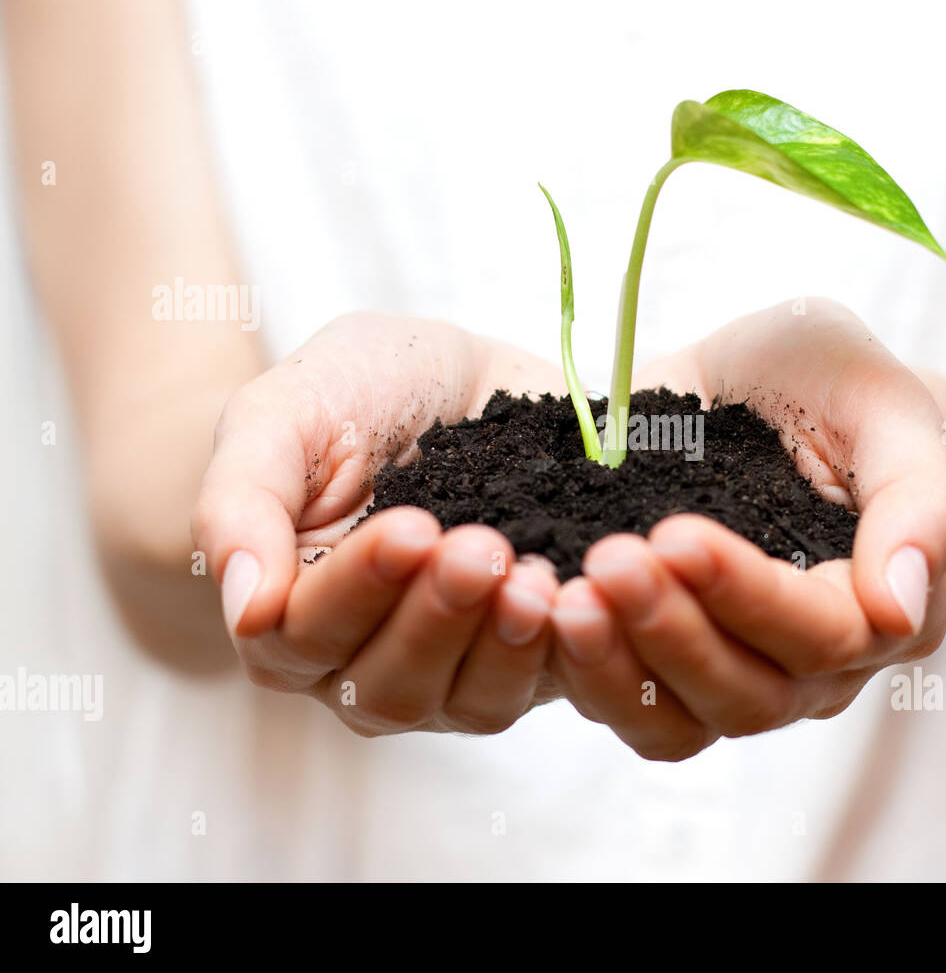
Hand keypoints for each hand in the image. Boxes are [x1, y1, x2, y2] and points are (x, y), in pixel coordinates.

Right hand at [191, 312, 567, 735]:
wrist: (459, 374)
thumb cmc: (357, 391)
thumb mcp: (283, 415)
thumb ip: (240, 503)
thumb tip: (244, 608)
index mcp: (287, 615)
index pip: (306, 636)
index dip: (358, 589)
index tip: (412, 528)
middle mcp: (363, 662)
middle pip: (387, 687)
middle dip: (436, 618)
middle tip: (480, 548)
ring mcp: (451, 671)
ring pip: (467, 703)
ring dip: (500, 644)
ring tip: (531, 578)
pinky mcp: (528, 657)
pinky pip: (546, 686)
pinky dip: (562, 648)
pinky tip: (575, 595)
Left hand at [548, 298, 945, 759]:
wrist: (764, 385)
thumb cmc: (834, 385)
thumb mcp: (884, 404)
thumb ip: (918, 498)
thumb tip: (902, 604)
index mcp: (882, 609)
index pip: (822, 634)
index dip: (747, 595)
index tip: (675, 533)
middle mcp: (813, 666)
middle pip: (748, 696)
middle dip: (672, 632)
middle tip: (609, 559)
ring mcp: (735, 674)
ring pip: (681, 726)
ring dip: (619, 670)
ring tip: (565, 599)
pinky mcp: (663, 665)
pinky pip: (625, 709)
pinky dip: (582, 672)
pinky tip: (540, 609)